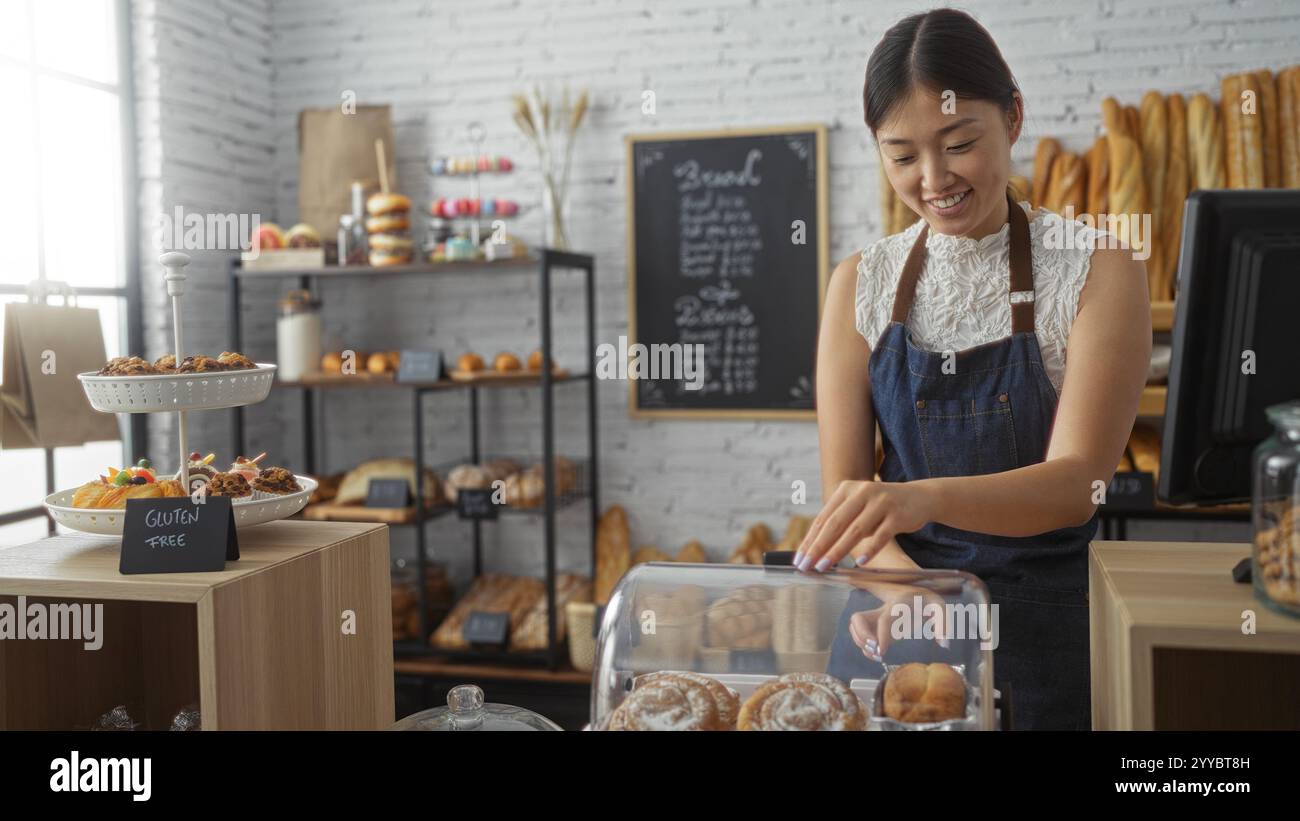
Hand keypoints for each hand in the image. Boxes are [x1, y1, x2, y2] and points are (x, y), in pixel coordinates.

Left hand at [795, 480, 936, 571]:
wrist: (919, 497)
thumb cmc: (881, 508)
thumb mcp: (858, 508)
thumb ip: (839, 522)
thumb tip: (813, 549)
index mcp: (846, 489)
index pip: (823, 518)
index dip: (810, 540)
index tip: (799, 559)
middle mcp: (862, 492)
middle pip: (835, 523)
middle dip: (818, 547)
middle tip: (806, 566)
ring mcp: (881, 502)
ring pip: (855, 530)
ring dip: (837, 550)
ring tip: (825, 566)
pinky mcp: (897, 515)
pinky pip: (881, 535)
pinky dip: (870, 549)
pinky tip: (860, 562)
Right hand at [848, 583, 950, 661]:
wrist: (913, 586)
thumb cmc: (926, 598)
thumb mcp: (939, 606)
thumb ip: (943, 624)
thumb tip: (944, 645)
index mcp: (898, 604)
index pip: (884, 619)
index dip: (880, 635)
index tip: (881, 651)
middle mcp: (882, 609)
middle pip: (858, 618)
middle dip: (861, 637)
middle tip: (874, 651)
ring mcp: (875, 615)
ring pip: (854, 625)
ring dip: (860, 642)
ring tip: (875, 654)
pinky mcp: (873, 622)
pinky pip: (859, 631)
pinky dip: (862, 644)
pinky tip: (874, 652)